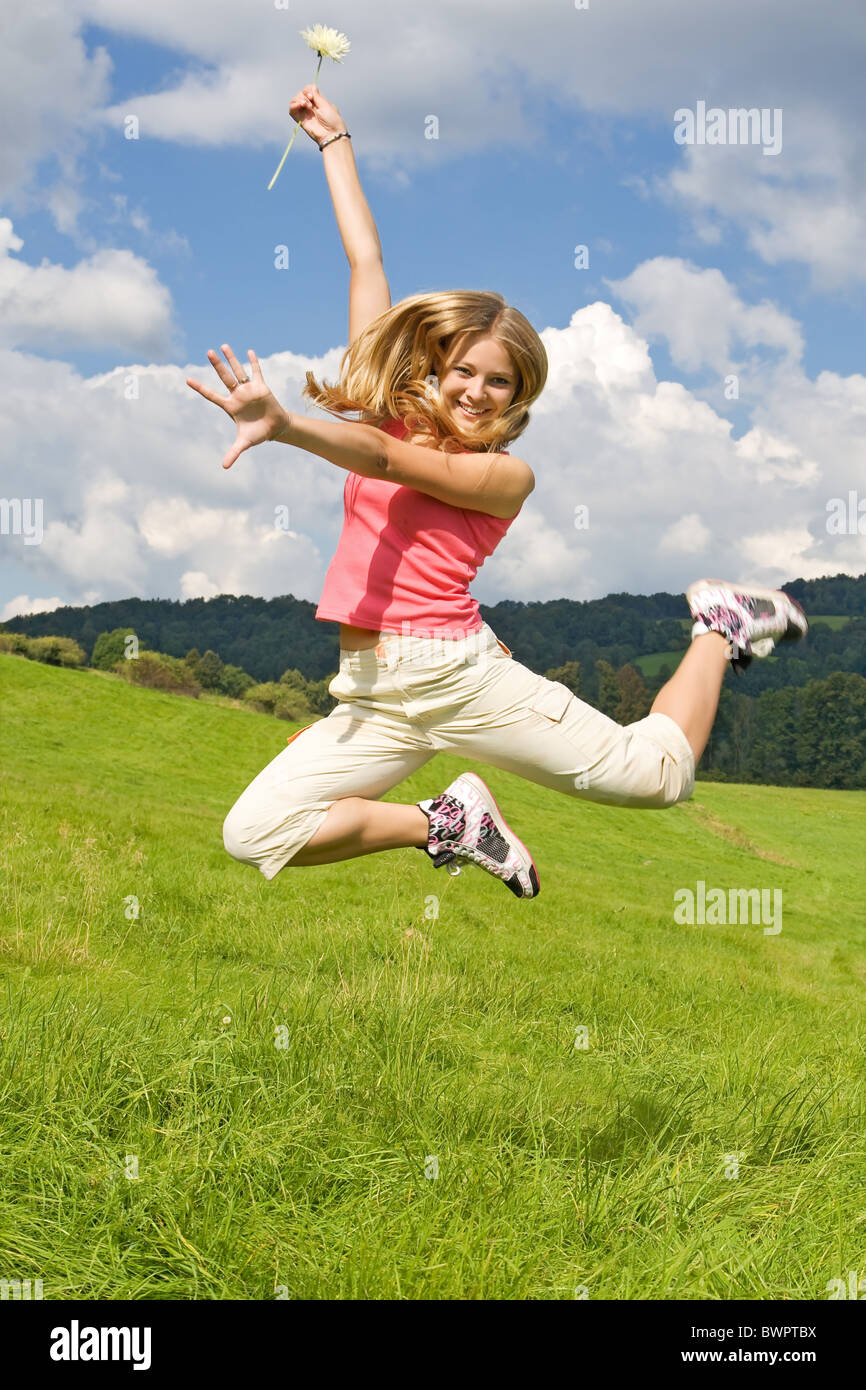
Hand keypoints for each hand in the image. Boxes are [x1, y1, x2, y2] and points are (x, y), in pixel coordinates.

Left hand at [186, 345, 291, 469]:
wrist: (274, 428)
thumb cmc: (257, 434)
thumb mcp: (244, 443)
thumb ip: (234, 453)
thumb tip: (224, 467)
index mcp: (230, 406)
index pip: (212, 395)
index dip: (200, 388)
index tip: (187, 380)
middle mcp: (237, 395)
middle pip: (224, 377)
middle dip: (217, 365)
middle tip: (208, 352)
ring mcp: (248, 389)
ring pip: (238, 371)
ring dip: (232, 359)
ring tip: (223, 346)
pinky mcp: (261, 387)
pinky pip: (256, 372)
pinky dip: (253, 362)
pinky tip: (249, 351)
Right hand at [288, 84, 345, 146]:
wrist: (331, 134)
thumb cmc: (332, 121)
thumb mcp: (326, 105)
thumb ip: (317, 96)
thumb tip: (312, 86)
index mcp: (317, 101)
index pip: (308, 90)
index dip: (308, 90)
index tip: (312, 96)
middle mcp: (310, 106)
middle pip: (300, 93)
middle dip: (304, 95)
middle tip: (311, 104)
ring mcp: (304, 112)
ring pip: (295, 100)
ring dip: (299, 99)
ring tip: (307, 106)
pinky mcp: (300, 119)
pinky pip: (291, 110)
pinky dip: (293, 105)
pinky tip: (300, 105)